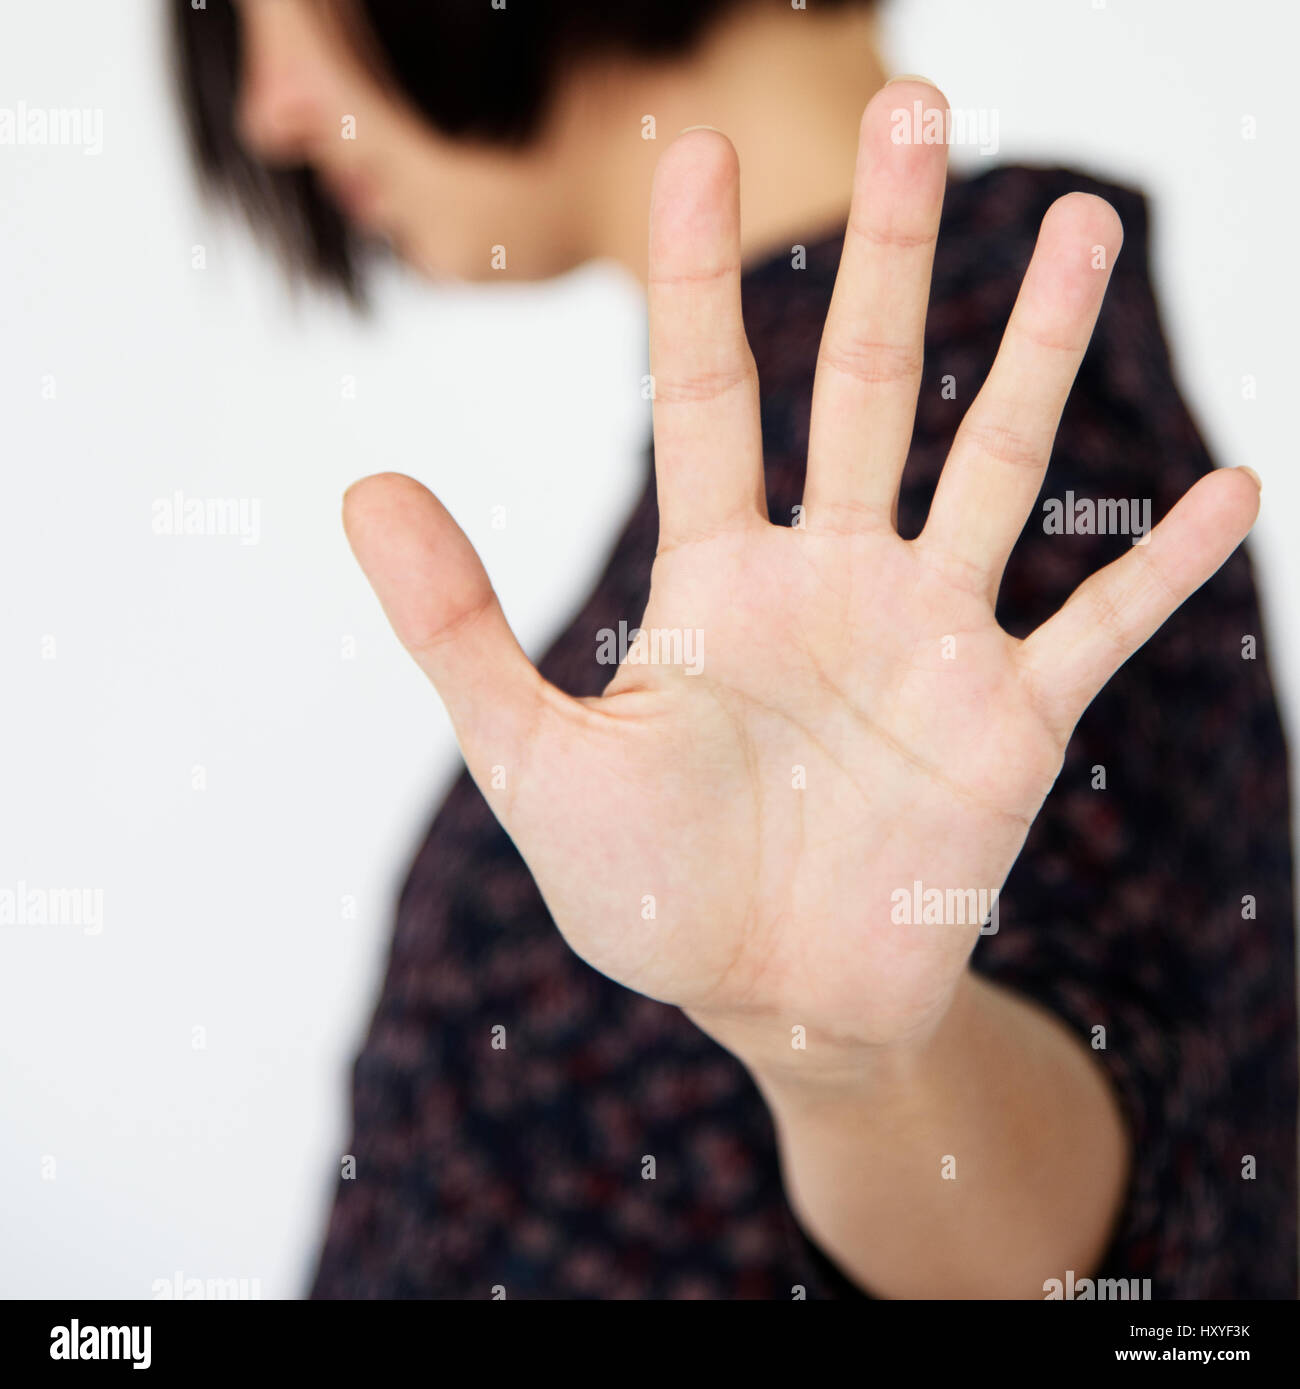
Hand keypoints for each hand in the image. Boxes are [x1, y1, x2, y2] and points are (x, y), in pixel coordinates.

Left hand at [341, 81, 1259, 1076]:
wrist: (769, 1000)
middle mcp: (832, 581)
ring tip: (1082, 225)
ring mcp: (931, 642)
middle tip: (914, 108)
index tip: (686, 151)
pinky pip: (1100, 630)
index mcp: (716, 580)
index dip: (691, 276)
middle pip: (865, 387)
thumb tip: (362, 483)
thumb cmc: (647, 891)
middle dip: (886, 252)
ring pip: (996, 467)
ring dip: (1039, 351)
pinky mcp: (1011, 725)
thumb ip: (456, 629)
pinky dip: (1161, 571)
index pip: (704, 396)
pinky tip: (1230, 490)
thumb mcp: (531, 762)